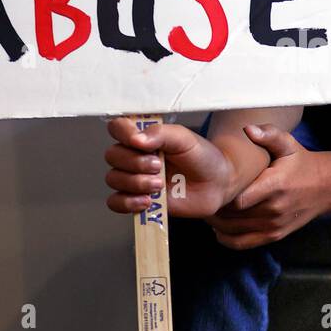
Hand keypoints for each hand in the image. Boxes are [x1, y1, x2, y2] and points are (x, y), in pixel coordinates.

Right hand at [104, 117, 234, 219]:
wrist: (217, 184)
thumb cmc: (201, 157)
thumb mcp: (185, 138)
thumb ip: (161, 134)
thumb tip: (136, 139)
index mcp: (143, 137)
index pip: (117, 128)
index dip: (122, 133)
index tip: (138, 142)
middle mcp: (134, 156)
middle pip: (112, 155)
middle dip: (135, 163)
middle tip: (159, 166)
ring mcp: (134, 178)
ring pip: (113, 179)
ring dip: (136, 183)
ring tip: (160, 185)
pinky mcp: (137, 200)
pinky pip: (116, 202)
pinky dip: (128, 203)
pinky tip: (148, 201)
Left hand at [207, 123, 330, 248]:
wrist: (327, 186)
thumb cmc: (302, 162)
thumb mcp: (288, 144)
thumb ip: (269, 134)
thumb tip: (247, 129)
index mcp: (274, 186)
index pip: (237, 199)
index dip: (219, 195)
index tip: (209, 185)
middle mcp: (274, 209)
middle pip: (231, 216)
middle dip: (213, 208)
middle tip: (201, 197)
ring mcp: (274, 225)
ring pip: (233, 230)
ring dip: (216, 223)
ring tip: (207, 210)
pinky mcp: (275, 235)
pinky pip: (244, 243)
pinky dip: (227, 239)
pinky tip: (218, 229)